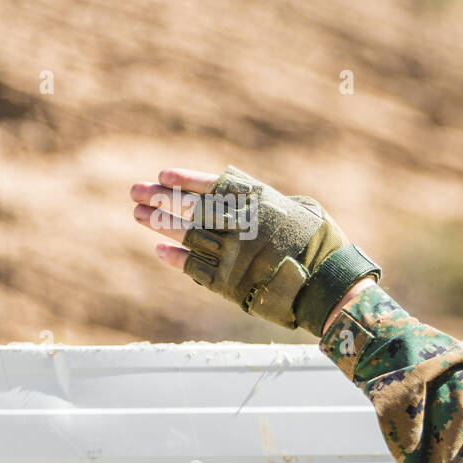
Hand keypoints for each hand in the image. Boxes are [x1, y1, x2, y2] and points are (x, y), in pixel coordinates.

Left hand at [129, 165, 379, 335]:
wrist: (326, 286)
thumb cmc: (322, 245)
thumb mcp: (304, 210)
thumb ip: (273, 202)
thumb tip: (254, 200)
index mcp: (257, 203)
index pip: (211, 186)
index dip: (185, 181)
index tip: (163, 176)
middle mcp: (237, 224)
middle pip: (189, 207)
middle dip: (159, 198)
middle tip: (136, 192)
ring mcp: (229, 253)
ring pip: (185, 234)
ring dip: (158, 223)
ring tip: (138, 214)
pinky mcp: (227, 281)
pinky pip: (193, 267)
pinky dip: (175, 258)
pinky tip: (160, 251)